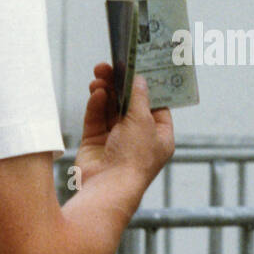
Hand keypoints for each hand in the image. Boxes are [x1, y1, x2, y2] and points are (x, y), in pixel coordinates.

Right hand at [75, 63, 173, 190]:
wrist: (109, 186)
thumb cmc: (134, 159)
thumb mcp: (143, 121)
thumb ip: (139, 97)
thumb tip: (139, 79)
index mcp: (158, 136)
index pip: (155, 105)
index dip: (146, 87)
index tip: (136, 67)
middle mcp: (138, 138)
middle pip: (129, 104)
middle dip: (119, 85)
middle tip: (110, 67)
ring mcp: (115, 141)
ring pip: (109, 109)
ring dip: (105, 91)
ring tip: (99, 75)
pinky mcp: (95, 143)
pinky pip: (95, 119)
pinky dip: (95, 104)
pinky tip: (96, 92)